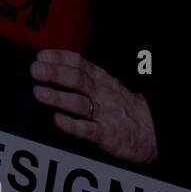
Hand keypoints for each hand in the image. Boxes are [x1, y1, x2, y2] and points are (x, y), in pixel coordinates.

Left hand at [31, 49, 157, 163]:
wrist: (154, 132)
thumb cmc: (122, 106)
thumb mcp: (106, 84)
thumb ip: (82, 74)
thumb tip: (49, 65)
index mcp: (101, 79)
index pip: (79, 63)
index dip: (59, 58)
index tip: (40, 56)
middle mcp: (102, 94)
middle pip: (77, 80)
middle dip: (55, 74)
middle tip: (35, 70)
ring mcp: (105, 114)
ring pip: (79, 104)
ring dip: (58, 98)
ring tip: (39, 93)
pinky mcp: (107, 135)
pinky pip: (88, 130)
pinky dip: (73, 126)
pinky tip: (58, 120)